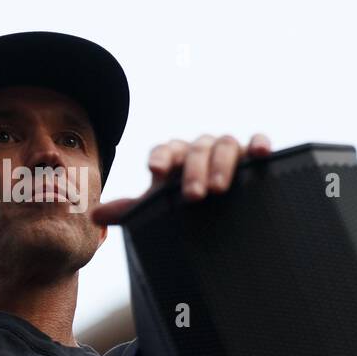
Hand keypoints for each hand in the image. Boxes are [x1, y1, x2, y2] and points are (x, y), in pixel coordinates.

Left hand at [90, 132, 272, 225]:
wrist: (221, 215)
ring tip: (219, 188)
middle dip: (193, 171)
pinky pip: (257, 140)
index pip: (164, 150)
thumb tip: (97, 215)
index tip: (156, 173)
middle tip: (194, 196)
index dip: (160, 158)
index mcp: (175, 159)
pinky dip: (259, 143)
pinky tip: (259, 154)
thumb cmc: (185, 210)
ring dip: (221, 163)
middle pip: (195, 149)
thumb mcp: (159, 211)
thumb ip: (132, 211)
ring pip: (224, 143)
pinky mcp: (253, 155)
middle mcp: (200, 150)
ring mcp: (227, 151)